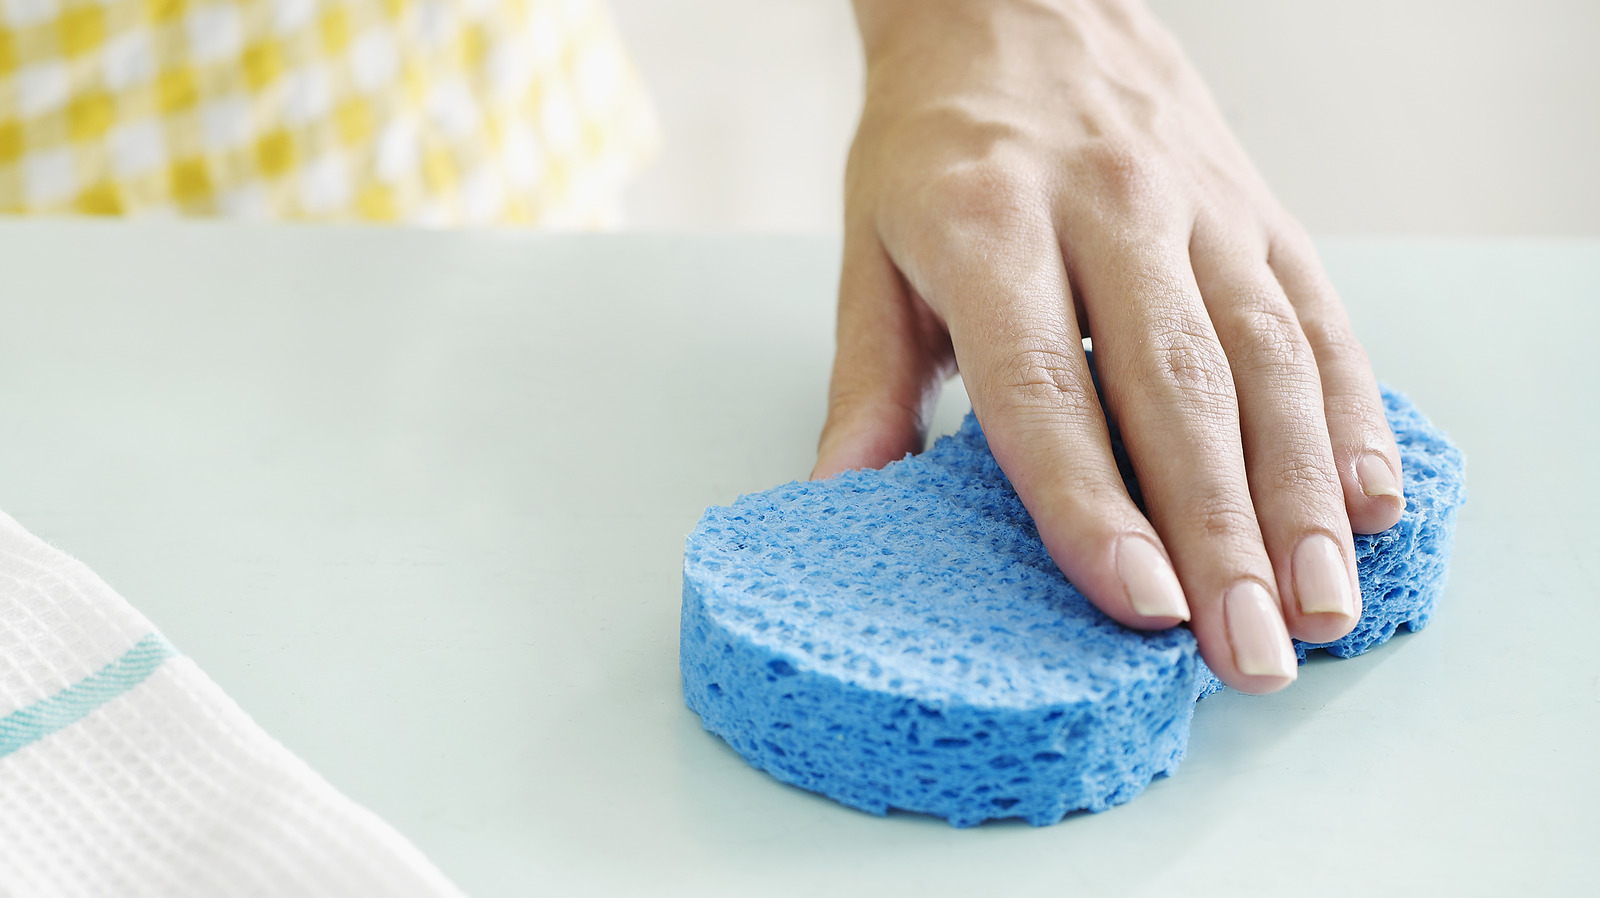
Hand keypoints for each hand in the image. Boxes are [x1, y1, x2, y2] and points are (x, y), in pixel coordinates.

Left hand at [813, 0, 1405, 693]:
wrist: (1022, 2)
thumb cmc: (938, 144)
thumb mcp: (870, 248)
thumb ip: (869, 380)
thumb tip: (840, 497)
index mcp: (990, 224)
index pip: (1044, 382)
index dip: (1090, 500)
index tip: (1135, 600)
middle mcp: (1108, 211)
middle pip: (1174, 389)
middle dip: (1219, 535)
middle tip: (1248, 653)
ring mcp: (1200, 207)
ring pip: (1266, 361)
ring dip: (1302, 496)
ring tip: (1319, 607)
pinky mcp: (1261, 211)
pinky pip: (1318, 319)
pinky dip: (1352, 416)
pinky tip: (1370, 503)